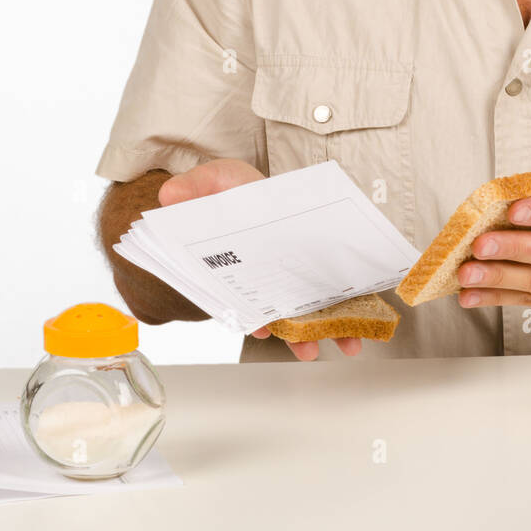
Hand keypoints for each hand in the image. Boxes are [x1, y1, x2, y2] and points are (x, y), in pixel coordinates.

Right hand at [159, 158, 362, 360]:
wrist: (252, 187)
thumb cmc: (228, 189)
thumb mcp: (210, 179)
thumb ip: (192, 186)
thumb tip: (169, 196)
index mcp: (231, 265)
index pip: (238, 299)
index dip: (250, 315)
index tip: (262, 326)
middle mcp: (259, 279)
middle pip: (277, 313)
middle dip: (296, 334)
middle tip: (311, 351)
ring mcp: (285, 276)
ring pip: (305, 309)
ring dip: (326, 329)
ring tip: (349, 345)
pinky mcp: (308, 269)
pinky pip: (327, 293)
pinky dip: (343, 306)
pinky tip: (362, 318)